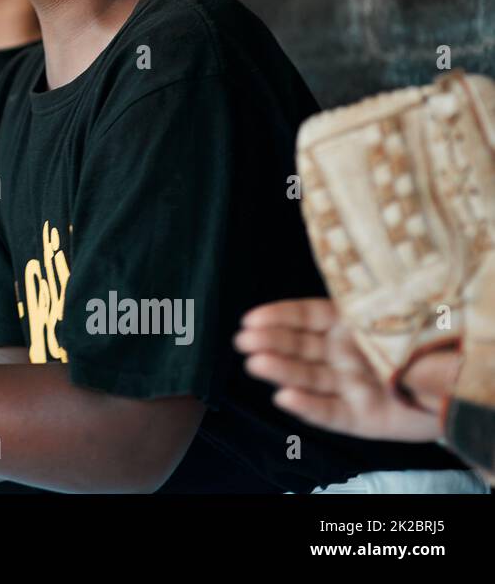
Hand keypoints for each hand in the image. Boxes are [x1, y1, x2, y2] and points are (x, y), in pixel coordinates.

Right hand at [235, 298, 447, 442]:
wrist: (467, 383)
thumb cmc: (436, 339)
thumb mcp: (400, 311)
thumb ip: (365, 308)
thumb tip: (334, 292)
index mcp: (352, 324)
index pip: (308, 317)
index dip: (279, 316)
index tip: (252, 318)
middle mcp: (345, 354)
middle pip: (301, 347)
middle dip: (270, 342)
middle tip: (244, 341)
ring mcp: (352, 387)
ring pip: (310, 378)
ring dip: (281, 371)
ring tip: (256, 364)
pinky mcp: (363, 419)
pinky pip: (332, 413)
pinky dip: (308, 407)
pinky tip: (285, 398)